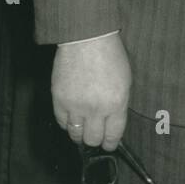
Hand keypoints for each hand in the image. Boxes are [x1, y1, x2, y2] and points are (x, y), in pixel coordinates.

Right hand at [52, 33, 131, 151]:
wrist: (86, 38)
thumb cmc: (110, 56)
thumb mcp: (125, 81)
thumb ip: (119, 105)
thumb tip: (112, 124)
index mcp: (116, 104)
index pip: (113, 135)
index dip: (110, 144)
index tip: (108, 145)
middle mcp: (96, 109)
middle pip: (93, 139)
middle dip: (95, 140)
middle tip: (95, 136)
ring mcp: (76, 106)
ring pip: (75, 135)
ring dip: (79, 134)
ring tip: (82, 129)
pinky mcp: (59, 100)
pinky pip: (62, 122)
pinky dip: (67, 123)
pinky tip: (71, 118)